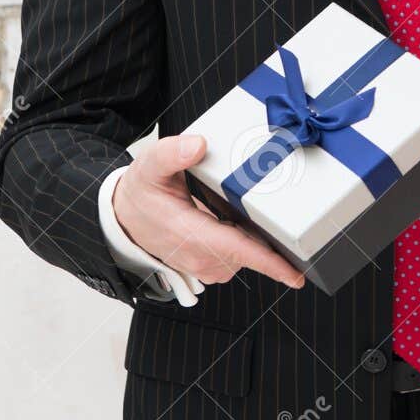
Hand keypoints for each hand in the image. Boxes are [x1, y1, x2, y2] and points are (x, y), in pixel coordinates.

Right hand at [113, 134, 304, 289]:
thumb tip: (198, 145)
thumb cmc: (140, 193)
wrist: (124, 218)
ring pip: (247, 253)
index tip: (296, 274)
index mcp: (190, 234)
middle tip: (281, 209)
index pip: (237, 250)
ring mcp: (206, 265)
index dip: (270, 263)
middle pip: (250, 250)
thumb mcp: (150, 166)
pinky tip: (239, 220)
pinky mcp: (210, 267)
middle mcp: (201, 257)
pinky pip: (239, 256)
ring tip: (248, 209)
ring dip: (255, 235)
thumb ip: (171, 153)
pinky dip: (245, 240)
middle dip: (270, 234)